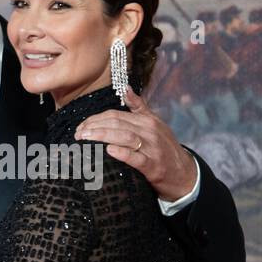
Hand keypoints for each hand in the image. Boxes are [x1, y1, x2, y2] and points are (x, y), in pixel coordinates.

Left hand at [75, 87, 197, 201]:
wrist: (184, 174)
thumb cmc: (165, 149)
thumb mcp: (155, 124)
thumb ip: (139, 107)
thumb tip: (126, 88)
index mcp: (147, 120)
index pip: (116, 115)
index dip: (96, 119)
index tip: (81, 126)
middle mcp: (149, 131)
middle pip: (117, 124)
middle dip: (94, 127)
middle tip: (78, 133)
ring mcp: (152, 148)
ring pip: (124, 137)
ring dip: (102, 136)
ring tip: (85, 138)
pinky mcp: (153, 166)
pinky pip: (136, 158)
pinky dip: (122, 153)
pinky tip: (108, 151)